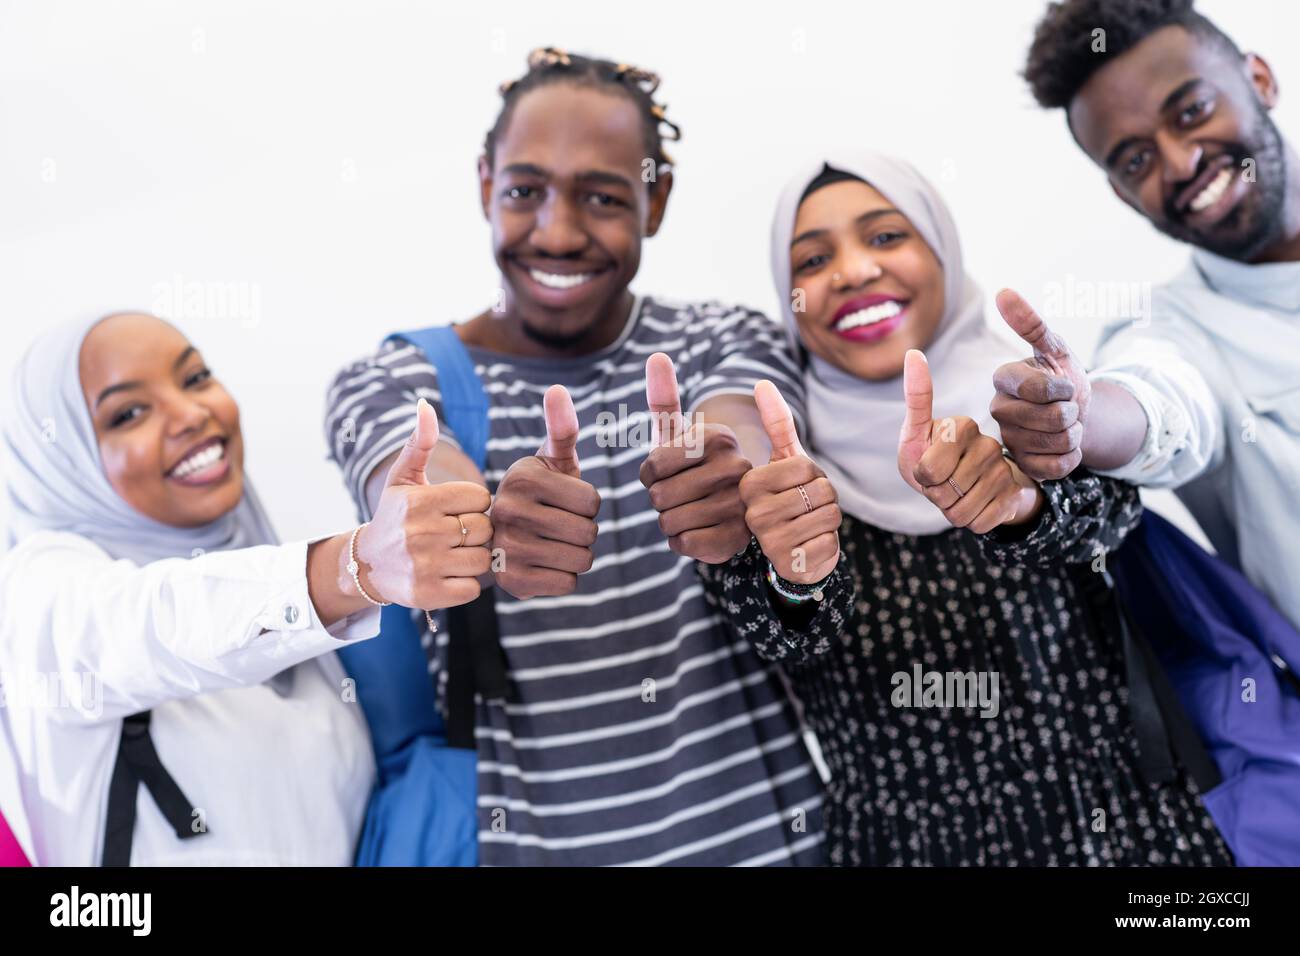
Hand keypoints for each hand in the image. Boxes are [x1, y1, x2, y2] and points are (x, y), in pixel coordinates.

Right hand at [359, 399, 492, 608]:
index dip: (472, 504)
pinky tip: (448, 574)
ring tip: (452, 553)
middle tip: (455, 534)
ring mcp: (425, 566)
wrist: (367, 565)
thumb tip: (425, 405)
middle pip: (484, 528)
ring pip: (482, 559)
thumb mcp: (403, 478)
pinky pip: (473, 588)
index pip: (480, 498)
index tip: (455, 510)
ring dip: (473, 557)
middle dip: (476, 531)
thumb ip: (419, 443)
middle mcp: (422, 533)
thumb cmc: (394, 516)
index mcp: (421, 501)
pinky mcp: (428, 594)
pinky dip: (466, 584)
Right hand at [490, 384, 600, 599]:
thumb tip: (557, 389)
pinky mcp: (511, 583)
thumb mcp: (552, 460)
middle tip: (562, 524)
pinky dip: (566, 576)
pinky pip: (568, 583)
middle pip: (588, 532)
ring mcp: (506, 550)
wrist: (503, 537)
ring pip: (582, 560)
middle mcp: (508, 512)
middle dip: (586, 530)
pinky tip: (546, 563)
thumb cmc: (540, 493)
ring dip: (579, 554)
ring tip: (555, 542)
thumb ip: (562, 428)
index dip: (589, 504)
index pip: (592, 501)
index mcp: (522, 478)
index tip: (566, 501)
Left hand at [638, 352, 752, 563]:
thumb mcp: (678, 434)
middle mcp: (736, 468)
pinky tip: (699, 530)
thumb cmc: (694, 466)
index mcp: (718, 438)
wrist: (732, 507)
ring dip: (670, 520)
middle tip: (682, 494)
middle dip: (660, 499)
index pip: (652, 466)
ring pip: (669, 522)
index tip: (670, 471)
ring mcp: (739, 506)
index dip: (650, 474)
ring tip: (691, 510)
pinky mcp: (735, 539)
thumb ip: (664, 397)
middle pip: (659, 496)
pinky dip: (682, 541)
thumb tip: (657, 356)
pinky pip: (683, 544)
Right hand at [737, 380, 840, 583]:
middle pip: (822, 490)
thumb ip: (776, 422)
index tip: (797, 488)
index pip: (805, 466)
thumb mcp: (784, 461)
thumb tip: (762, 383)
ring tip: (809, 525)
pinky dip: (828, 543)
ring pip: (829, 514)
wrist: (792, 554)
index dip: (814, 475)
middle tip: (806, 510)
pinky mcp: (788, 563)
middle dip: (826, 499)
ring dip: (829, 521)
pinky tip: (809, 547)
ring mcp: (769, 540)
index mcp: (750, 484)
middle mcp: (754, 511)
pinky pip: (829, 542)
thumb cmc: (789, 500)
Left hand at [899, 350, 1041, 532]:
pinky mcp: (1013, 495)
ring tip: (957, 493)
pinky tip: (976, 504)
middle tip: (942, 483)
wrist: (966, 486)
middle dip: (935, 496)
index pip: (928, 469)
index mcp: (962, 426)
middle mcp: (988, 444)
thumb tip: (913, 352)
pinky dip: (971, 521)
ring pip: (961, 512)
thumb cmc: (930, 458)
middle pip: (944, 492)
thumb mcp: (914, 433)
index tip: (927, 468)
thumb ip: (916, 399)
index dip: (921, 478)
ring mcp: (1004, 470)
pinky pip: (980, 524)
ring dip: (951, 511)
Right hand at [989, 288, 1089, 480]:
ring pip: (1059, 441)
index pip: (1040, 388)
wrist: (1077, 414)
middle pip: (1054, 418)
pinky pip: (1058, 466)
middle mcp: (998, 410)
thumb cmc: (1064, 378)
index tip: (1064, 384)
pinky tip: (1062, 446)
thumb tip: (1003, 291)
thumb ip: (1031, 323)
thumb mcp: (1056, 349)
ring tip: (1065, 425)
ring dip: (1075, 433)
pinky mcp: (1023, 466)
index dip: (1064, 388)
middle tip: (1067, 407)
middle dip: (1073, 412)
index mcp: (1003, 380)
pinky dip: (1071, 456)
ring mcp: (1009, 440)